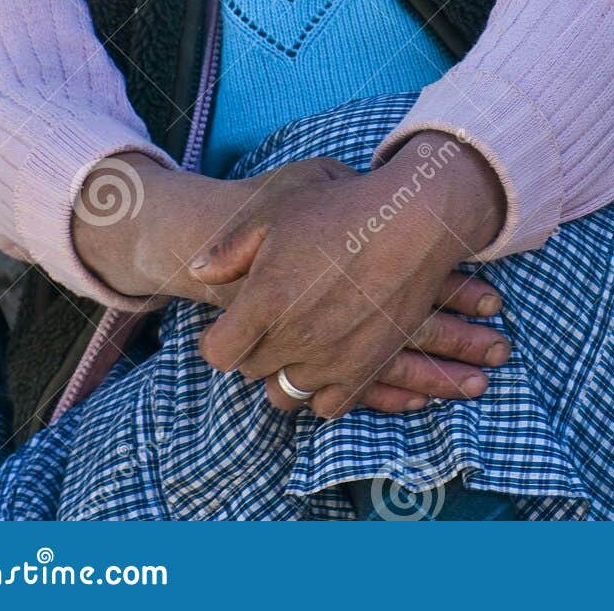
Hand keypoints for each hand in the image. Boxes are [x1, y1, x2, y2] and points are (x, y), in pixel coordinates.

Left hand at [73, 148, 508, 412]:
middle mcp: (295, 338)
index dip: (220, 339)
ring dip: (285, 371)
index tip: (234, 324)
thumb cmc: (343, 207)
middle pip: (252, 371)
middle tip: (272, 321)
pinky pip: (328, 406)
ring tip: (299, 341)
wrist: (416, 219)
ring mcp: (331, 359)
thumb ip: (230, 248)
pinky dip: (322, 389)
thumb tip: (197, 271)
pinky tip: (327, 358)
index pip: (217, 352)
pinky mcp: (365, 369)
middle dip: (254, 349)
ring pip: (286, 394)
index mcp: (265, 300)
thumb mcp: (277, 212)